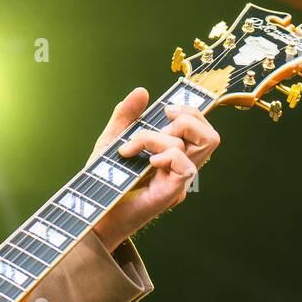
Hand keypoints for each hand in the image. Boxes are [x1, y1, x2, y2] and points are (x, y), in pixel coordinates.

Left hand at [88, 87, 220, 247]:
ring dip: (162, 136)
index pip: (201, 128)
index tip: (166, 108)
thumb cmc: (103, 180)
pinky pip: (186, 166)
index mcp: (171, 153)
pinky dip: (167, 155)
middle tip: (157, 124)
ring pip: (201, 144)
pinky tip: (146, 162)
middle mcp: (180, 167)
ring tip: (135, 148)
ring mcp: (178, 181)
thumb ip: (125, 117)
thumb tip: (142, 91)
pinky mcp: (172, 193)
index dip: (192, 111)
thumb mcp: (111, 141)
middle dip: (186, 118)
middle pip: (211, 135)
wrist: (90, 210)